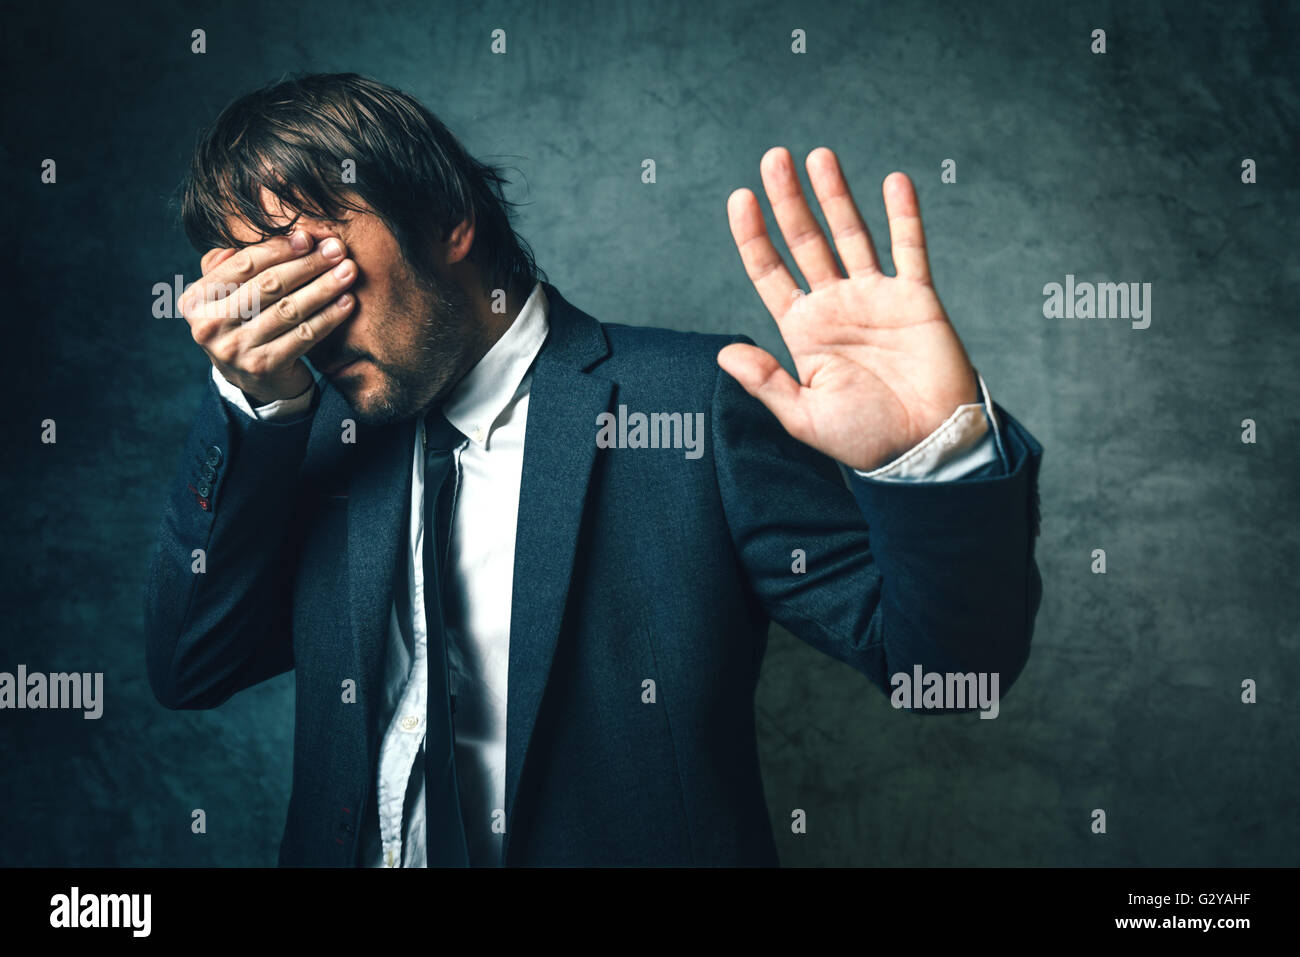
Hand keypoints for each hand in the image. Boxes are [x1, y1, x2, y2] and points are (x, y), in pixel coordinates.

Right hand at [180, 230, 356, 404]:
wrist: (254, 382)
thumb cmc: (245, 324)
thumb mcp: (228, 296)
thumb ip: (234, 264)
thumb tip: (259, 231)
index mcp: (195, 300)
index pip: (242, 265)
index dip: (278, 248)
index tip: (308, 237)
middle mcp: (209, 326)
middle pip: (269, 285)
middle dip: (308, 264)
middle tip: (337, 250)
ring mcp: (235, 350)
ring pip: (290, 310)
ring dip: (324, 287)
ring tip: (349, 271)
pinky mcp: (264, 369)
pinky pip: (304, 336)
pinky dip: (329, 317)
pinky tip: (348, 302)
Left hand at [718, 147, 978, 472]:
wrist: (927, 448)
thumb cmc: (866, 439)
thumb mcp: (806, 417)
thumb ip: (767, 382)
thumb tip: (724, 352)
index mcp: (803, 330)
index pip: (770, 273)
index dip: (754, 236)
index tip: (740, 198)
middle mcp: (835, 306)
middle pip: (805, 241)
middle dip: (789, 199)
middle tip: (773, 157)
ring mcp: (875, 298)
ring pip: (851, 234)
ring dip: (836, 195)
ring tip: (819, 156)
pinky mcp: (916, 299)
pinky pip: (910, 249)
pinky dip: (903, 216)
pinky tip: (893, 182)